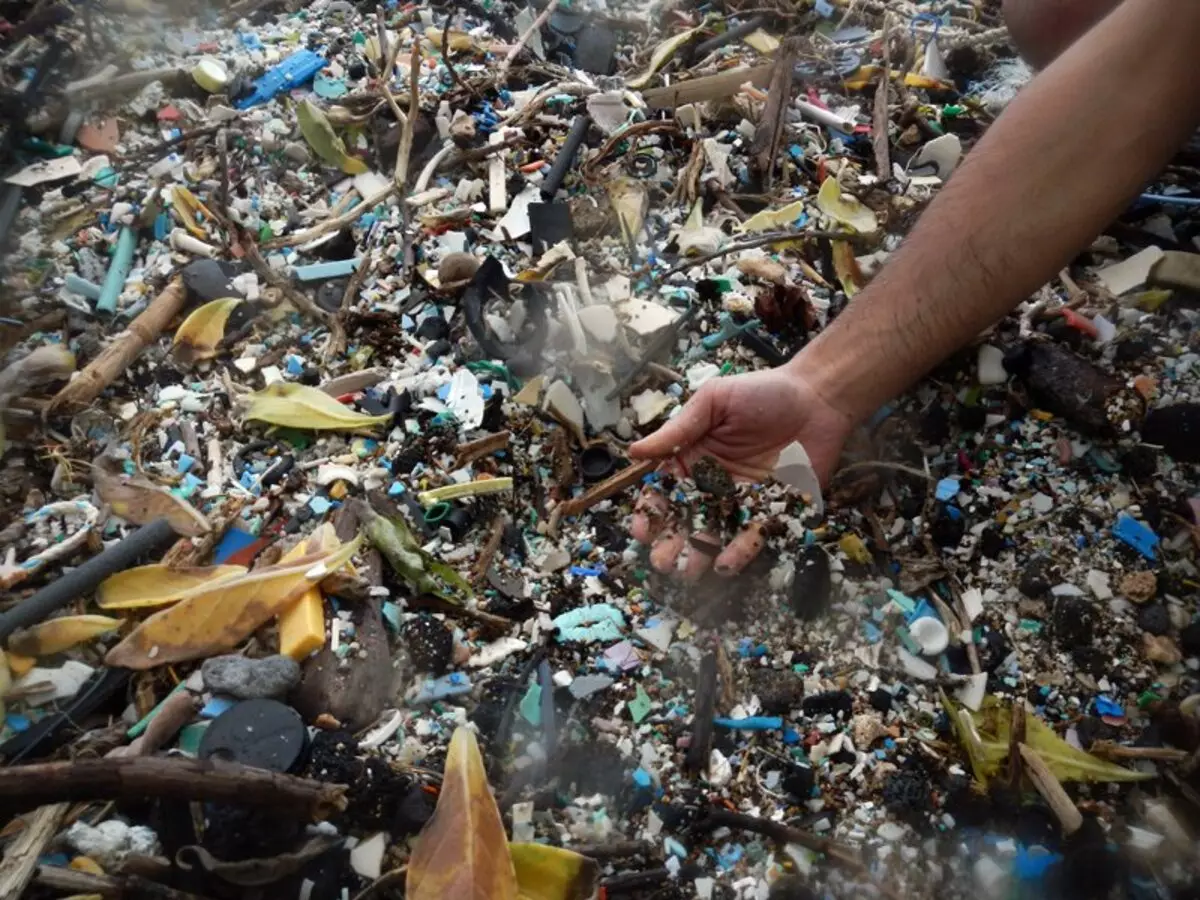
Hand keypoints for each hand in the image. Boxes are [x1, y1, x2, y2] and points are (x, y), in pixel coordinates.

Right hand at [627, 362, 854, 577]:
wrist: (816, 399)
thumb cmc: (761, 392)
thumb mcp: (713, 402)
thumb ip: (678, 430)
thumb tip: (634, 451)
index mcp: (692, 459)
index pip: (664, 491)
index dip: (650, 512)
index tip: (642, 529)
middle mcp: (712, 484)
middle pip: (685, 519)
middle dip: (670, 543)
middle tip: (662, 561)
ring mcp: (741, 501)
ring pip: (715, 534)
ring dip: (699, 555)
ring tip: (687, 573)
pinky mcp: (772, 510)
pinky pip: (753, 535)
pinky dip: (740, 551)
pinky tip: (726, 564)